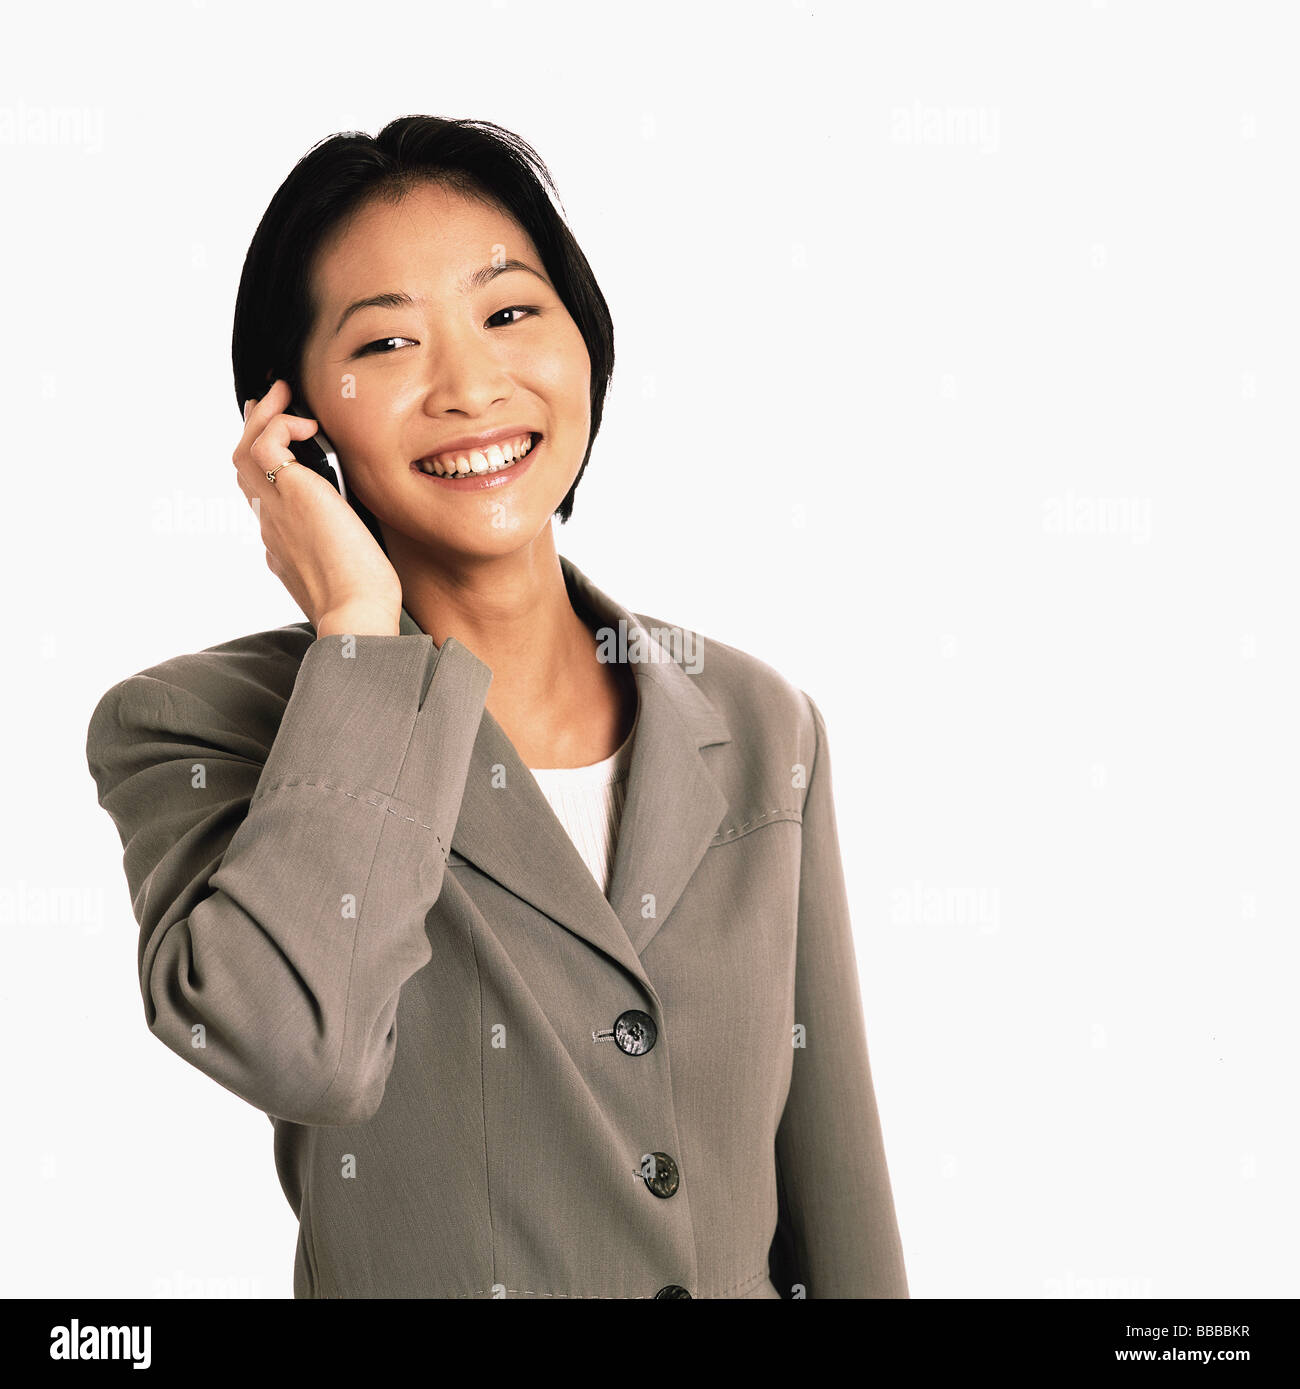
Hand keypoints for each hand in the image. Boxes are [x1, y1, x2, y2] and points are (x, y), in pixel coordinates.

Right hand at [233, 379, 402, 632]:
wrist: (356, 614)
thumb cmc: (367, 602)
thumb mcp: (352, 568)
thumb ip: (348, 546)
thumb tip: (361, 531)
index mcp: (283, 545)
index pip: (264, 498)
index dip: (268, 467)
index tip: (285, 443)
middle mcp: (271, 526)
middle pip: (244, 469)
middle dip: (255, 430)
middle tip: (272, 402)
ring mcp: (274, 511)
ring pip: (245, 451)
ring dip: (263, 417)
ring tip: (283, 392)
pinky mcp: (289, 496)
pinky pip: (265, 445)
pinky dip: (281, 425)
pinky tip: (309, 425)